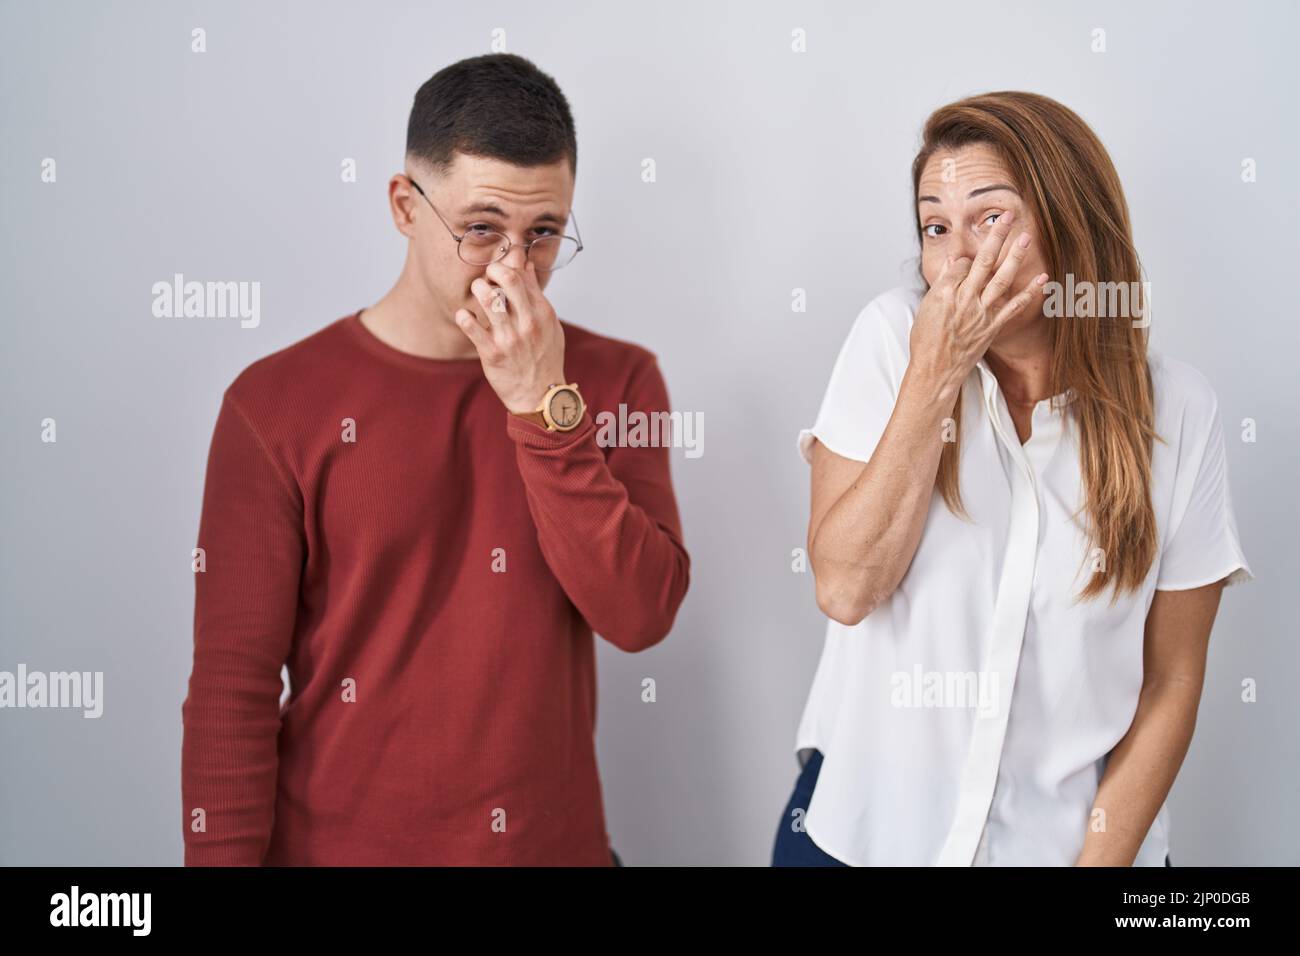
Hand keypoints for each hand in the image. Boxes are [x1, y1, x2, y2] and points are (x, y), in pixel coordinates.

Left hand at [454, 260, 566, 413]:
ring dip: (478, 289)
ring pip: (488, 298)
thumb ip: (537, 294)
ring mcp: (509, 338)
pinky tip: (465, 316)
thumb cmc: (545, 358)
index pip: (523, 275)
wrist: (540, 395)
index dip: (507, 265)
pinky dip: (464, 317)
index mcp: (542, 312)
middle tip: (487, 278)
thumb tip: (527, 265)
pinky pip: (471, 327)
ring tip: (477, 294)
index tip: (499, 270)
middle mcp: (527, 322)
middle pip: (507, 279)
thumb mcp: (550, 324)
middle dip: (492, 271)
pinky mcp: (492, 353)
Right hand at [908, 210, 1048, 390]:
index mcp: (944, 292)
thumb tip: (954, 262)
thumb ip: (942, 283)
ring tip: (1026, 237)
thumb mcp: (925, 308)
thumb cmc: (926, 341)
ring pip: (1001, 278)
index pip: (960, 263)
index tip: (967, 259)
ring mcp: (981, 313)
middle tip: (1007, 215)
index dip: (965, 257)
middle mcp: (965, 300)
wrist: (935, 371)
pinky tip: (1043, 277)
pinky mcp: (993, 327)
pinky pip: (1015, 307)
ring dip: (1015, 256)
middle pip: (983, 260)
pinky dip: (1030, 292)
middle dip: (996, 236)